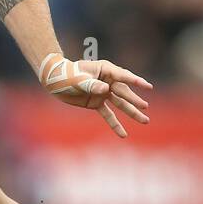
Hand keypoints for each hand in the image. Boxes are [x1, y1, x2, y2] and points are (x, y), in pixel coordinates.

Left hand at [37, 53, 151, 138]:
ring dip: (132, 113)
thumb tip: (105, 90)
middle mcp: (107, 81)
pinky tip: (124, 134)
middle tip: (145, 107)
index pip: (122, 76)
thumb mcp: (78, 79)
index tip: (148, 86)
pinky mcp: (97, 103)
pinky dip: (115, 124)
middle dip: (134, 100)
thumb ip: (91, 85)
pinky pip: (108, 115)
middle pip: (123, 92)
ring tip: (145, 121)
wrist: (55, 81)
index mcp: (105, 69)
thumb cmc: (67, 74)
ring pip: (120, 104)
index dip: (135, 81)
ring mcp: (103, 93)